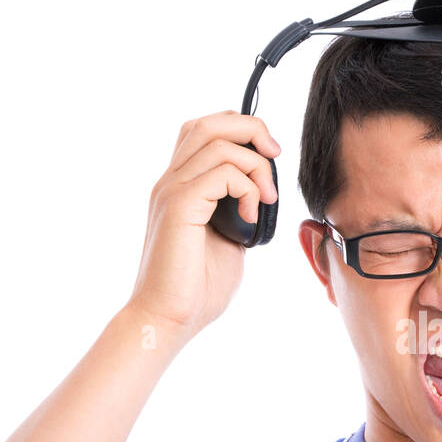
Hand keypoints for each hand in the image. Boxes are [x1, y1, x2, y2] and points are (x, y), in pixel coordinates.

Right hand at [128, 110, 280, 335]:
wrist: (167, 319)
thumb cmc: (195, 289)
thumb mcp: (229, 240)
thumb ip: (238, 211)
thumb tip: (262, 196)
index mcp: (180, 187)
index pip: (204, 131)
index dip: (240, 131)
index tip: (269, 158)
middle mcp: (171, 182)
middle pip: (209, 123)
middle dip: (251, 129)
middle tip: (274, 157)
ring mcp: (172, 191)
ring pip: (218, 141)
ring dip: (256, 167)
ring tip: (265, 201)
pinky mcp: (179, 205)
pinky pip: (222, 172)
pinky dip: (247, 189)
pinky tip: (249, 217)